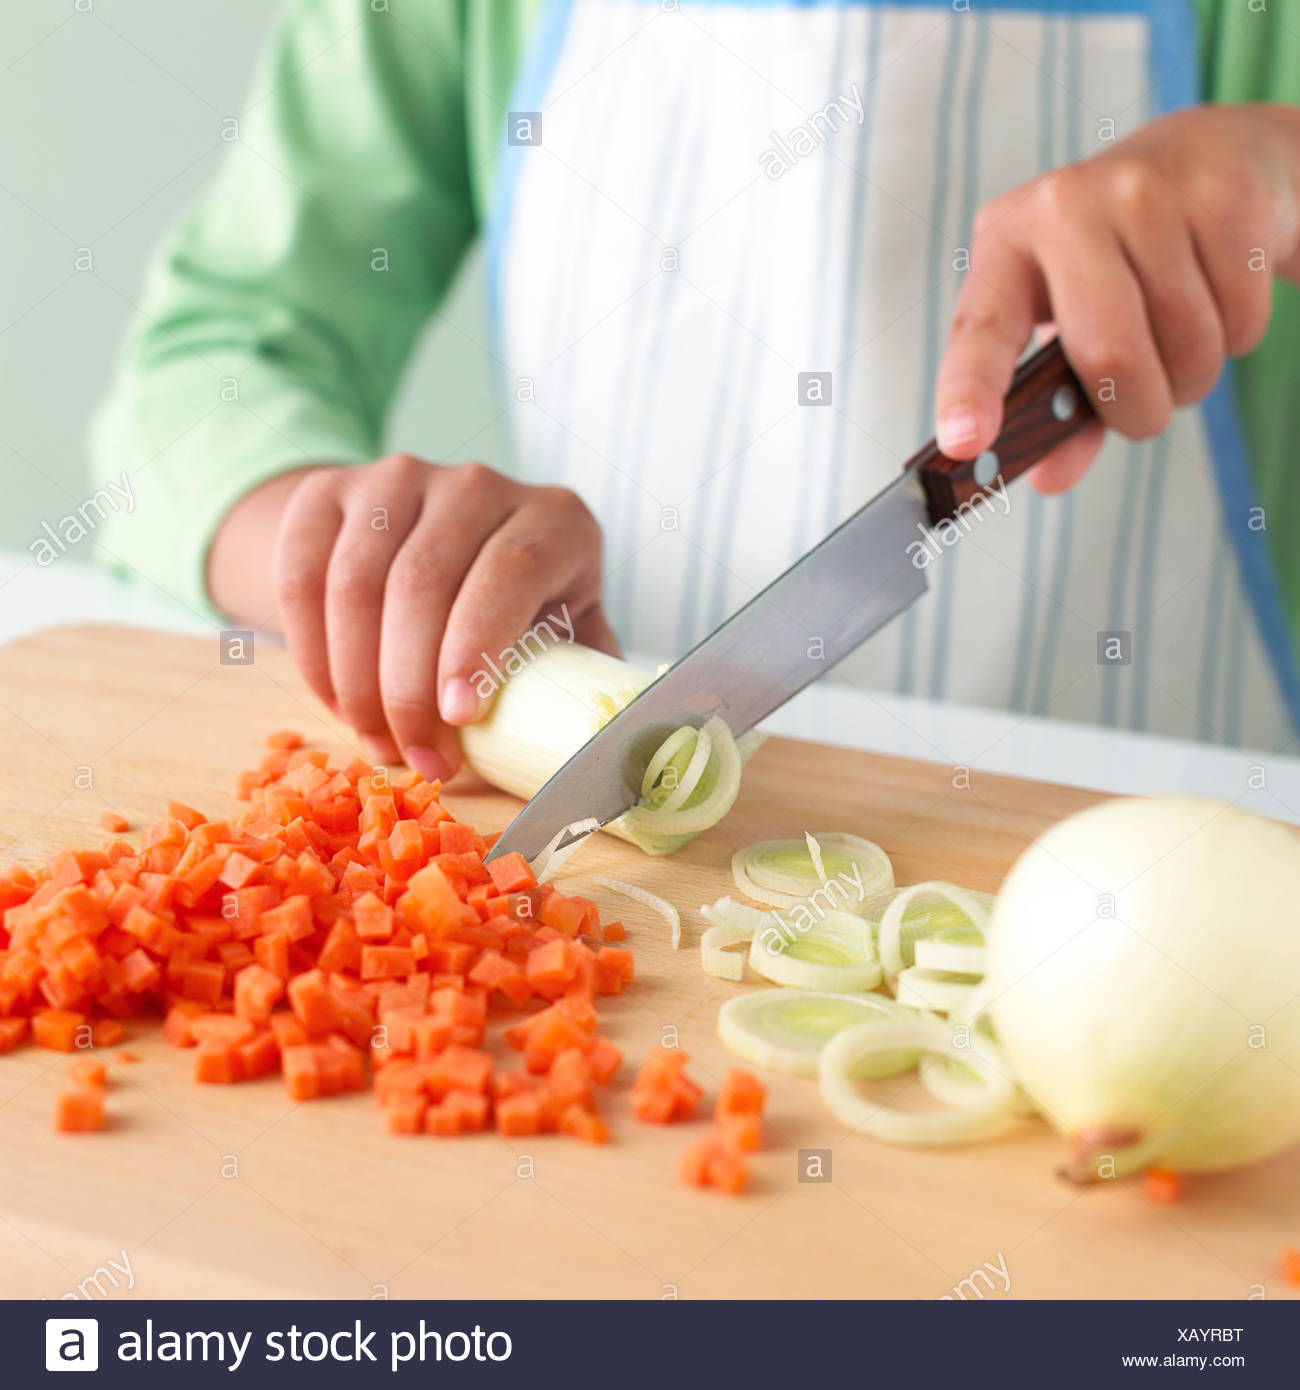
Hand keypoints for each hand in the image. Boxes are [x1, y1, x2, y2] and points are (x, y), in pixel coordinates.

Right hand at [208, 455, 617, 778]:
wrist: (430, 546)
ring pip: (356, 583)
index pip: (511, 569)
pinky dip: (311, 650)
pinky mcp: (329, 490)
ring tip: (376, 741)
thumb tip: (602, 746)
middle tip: (414, 759)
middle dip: (409, 689)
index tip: (456, 719)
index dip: (477, 646)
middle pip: (424, 582)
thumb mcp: (562, 629)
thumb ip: (580, 674)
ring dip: (356, 680)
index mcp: (554, 519)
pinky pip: (302, 574)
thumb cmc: (515, 610)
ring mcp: (398, 479)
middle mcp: (478, 485)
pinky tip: (334, 702)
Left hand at [934, 104, 1299, 491]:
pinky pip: (1241, 320)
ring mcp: (1145, 192)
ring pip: (1186, 347)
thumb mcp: (1068, 323)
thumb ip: (1055, 409)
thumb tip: (1050, 479)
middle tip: (1145, 409)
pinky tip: (1219, 294)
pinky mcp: (1222, 195)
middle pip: (1109, 357)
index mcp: (1007, 245)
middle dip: (1137, 412)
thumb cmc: (1118, 261)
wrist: (1210, 157)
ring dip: (1192, 377)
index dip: (970, 390)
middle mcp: (1065, 207)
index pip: (982, 330)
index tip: (964, 442)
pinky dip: (1238, 336)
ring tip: (1180, 336)